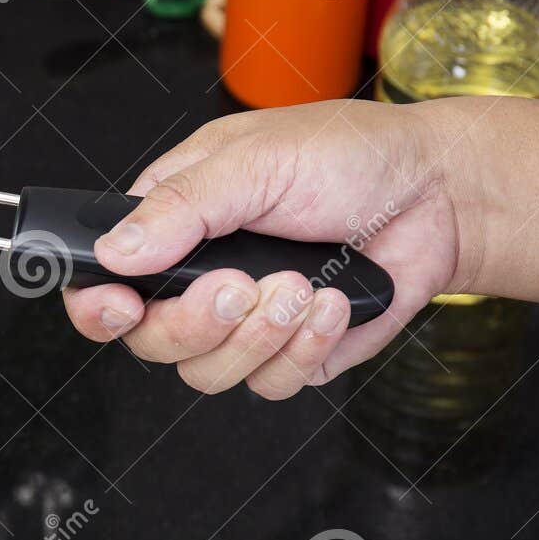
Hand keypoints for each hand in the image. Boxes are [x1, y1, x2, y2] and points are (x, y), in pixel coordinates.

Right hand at [63, 99, 475, 398]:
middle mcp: (199, 279)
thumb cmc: (351, 156)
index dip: (98, 307)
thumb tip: (115, 250)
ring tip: (304, 287)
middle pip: (151, 341)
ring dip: (258, 335)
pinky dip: (305, 349)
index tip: (121, 307)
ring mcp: (245, 322)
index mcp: (172, 224)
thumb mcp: (255, 160)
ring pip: (207, 374)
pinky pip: (271, 383)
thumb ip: (181, 207)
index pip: (104, 282)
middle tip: (240, 286)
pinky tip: (334, 304)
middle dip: (196, 323)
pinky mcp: (292, 353)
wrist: (440, 193)